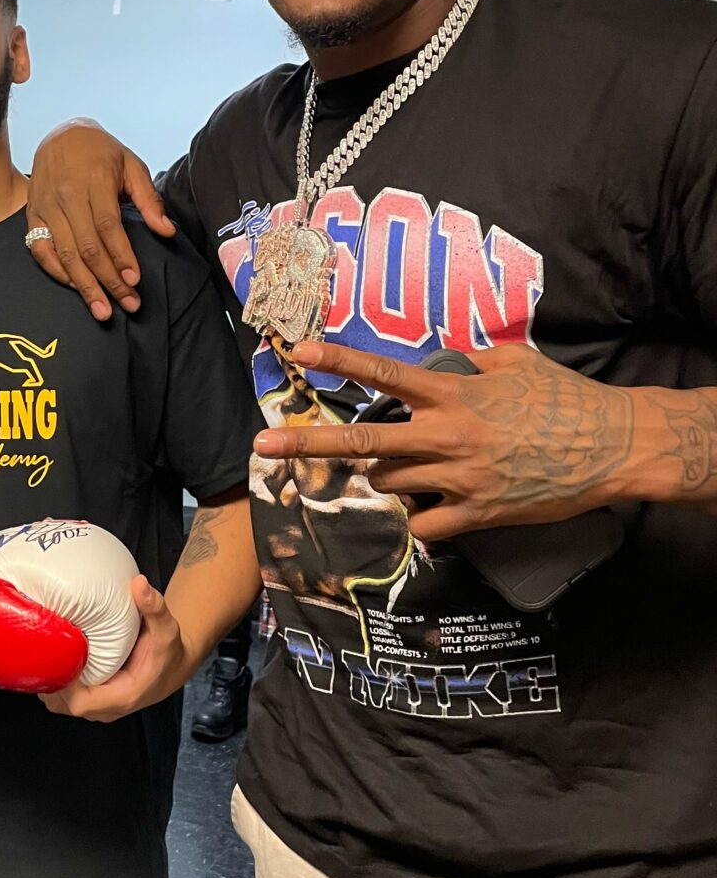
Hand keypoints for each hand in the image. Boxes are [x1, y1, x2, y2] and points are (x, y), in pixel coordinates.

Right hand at [27, 120, 173, 320]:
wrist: (61, 135)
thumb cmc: (101, 152)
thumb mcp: (131, 165)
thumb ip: (149, 199)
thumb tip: (166, 230)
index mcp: (93, 180)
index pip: (107, 226)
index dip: (121, 256)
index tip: (134, 280)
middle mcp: (66, 195)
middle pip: (87, 246)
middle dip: (108, 280)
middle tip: (127, 304)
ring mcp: (46, 207)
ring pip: (64, 254)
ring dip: (84, 286)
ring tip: (102, 310)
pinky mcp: (33, 215)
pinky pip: (41, 251)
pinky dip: (58, 273)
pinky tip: (76, 288)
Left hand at [41, 576, 192, 720]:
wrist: (173, 666)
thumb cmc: (168, 650)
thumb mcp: (166, 627)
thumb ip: (154, 606)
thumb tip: (140, 585)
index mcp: (124, 695)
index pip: (81, 704)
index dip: (62, 686)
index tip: (53, 660)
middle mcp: (110, 707)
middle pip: (64, 706)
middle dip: (49, 681)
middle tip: (40, 651)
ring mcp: (101, 708)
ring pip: (62, 706)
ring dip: (50, 684)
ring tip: (41, 655)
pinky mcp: (95, 703)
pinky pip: (67, 701)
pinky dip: (57, 685)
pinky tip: (52, 663)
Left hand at [251, 342, 634, 540]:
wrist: (612, 448)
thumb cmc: (567, 399)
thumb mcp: (517, 363)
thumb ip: (473, 361)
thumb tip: (451, 361)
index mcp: (454, 394)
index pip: (384, 374)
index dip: (340, 360)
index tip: (301, 353)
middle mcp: (447, 435)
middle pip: (363, 442)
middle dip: (308, 443)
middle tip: (265, 445)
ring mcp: (459, 478)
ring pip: (389, 484)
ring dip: (380, 479)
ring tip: (391, 473)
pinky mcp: (477, 514)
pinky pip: (426, 524)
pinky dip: (419, 519)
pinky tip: (425, 512)